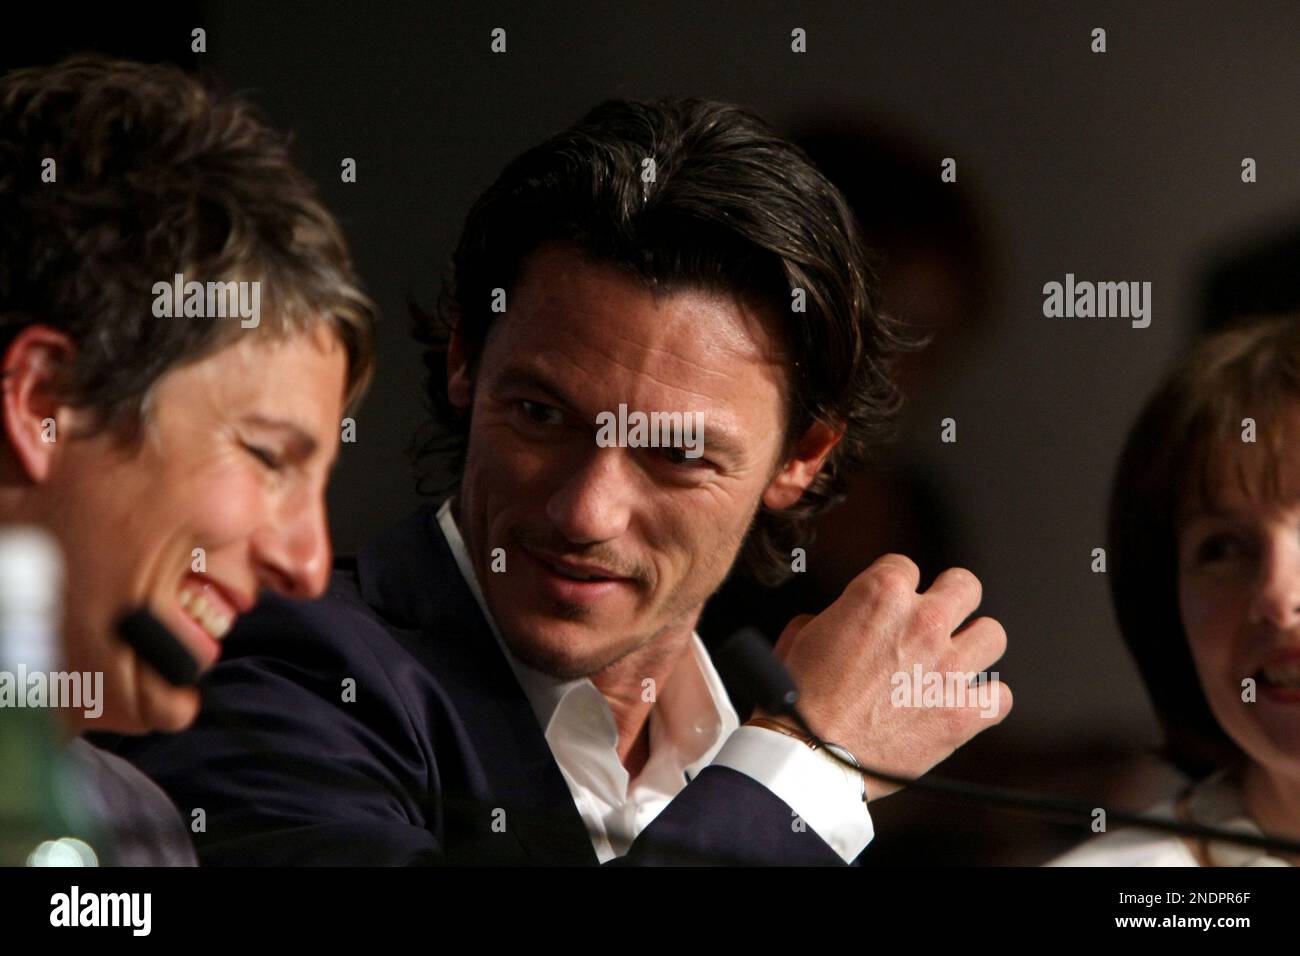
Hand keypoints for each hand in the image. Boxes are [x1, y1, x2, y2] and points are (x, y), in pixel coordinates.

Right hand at [753, 553, 1010, 800]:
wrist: (807, 755)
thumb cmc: (798, 699)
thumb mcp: (801, 635)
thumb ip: (834, 616)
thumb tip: (845, 622)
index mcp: (881, 594)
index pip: (907, 566)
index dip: (896, 586)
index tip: (893, 605)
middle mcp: (922, 623)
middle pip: (966, 586)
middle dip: (950, 600)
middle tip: (938, 620)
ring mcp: (948, 668)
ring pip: (992, 635)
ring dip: (973, 646)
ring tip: (955, 661)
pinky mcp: (961, 714)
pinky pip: (1000, 696)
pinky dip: (984, 700)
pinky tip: (964, 704)